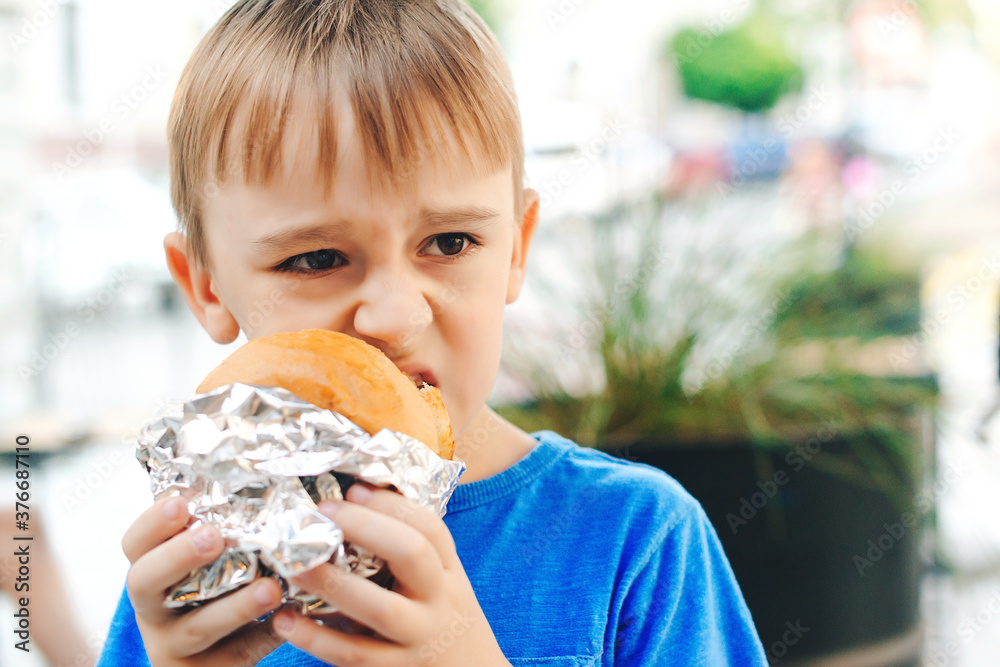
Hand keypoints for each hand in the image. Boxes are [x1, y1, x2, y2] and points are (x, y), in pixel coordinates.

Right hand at [122, 496, 284, 665]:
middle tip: (214, 537)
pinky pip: (235, 656)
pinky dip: (263, 638)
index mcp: (150, 570)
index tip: (179, 503)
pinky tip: (288, 622)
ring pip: (197, 627)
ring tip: (271, 588)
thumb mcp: (204, 562)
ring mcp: (174, 644)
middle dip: (178, 557)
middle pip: (146, 583)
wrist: (210, 660)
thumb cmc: (214, 589)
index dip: (152, 523)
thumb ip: (217, 527)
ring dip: (235, 606)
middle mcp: (152, 608)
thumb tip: (256, 469)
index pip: (135, 544)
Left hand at [271, 485, 509, 666]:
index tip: (353, 489)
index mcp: (449, 572)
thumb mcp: (442, 581)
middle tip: (323, 512)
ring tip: (295, 566)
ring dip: (334, 585)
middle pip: (412, 554)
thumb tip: (353, 504)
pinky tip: (285, 620)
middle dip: (367, 527)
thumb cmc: (443, 618)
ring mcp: (419, 638)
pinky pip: (354, 655)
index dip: (392, 504)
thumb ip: (411, 551)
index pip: (430, 527)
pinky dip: (316, 639)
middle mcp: (439, 600)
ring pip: (381, 609)